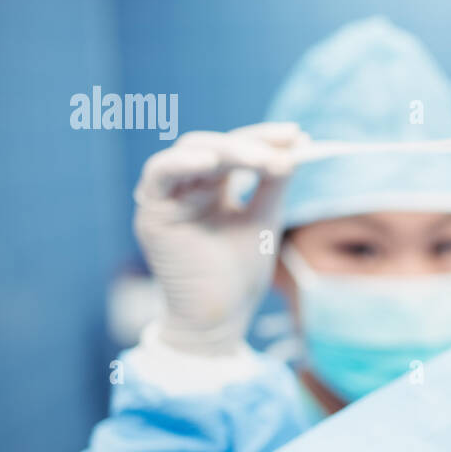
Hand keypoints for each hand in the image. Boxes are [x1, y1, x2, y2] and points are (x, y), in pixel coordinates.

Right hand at [133, 122, 306, 355]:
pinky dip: (182, 163)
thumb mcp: (265, 218)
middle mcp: (188, 187)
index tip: (297, 134)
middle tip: (284, 152)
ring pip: (191, 153)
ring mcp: (168, 197)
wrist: (222, 317)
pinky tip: (209, 163)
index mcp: (213, 187)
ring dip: (227, 151)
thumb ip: (274, 182)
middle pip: (215, 146)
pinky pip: (159, 175)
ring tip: (261, 160)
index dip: (264, 138)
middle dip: (251, 145)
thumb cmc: (240, 273)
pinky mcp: (153, 213)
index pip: (236, 149)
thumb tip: (296, 144)